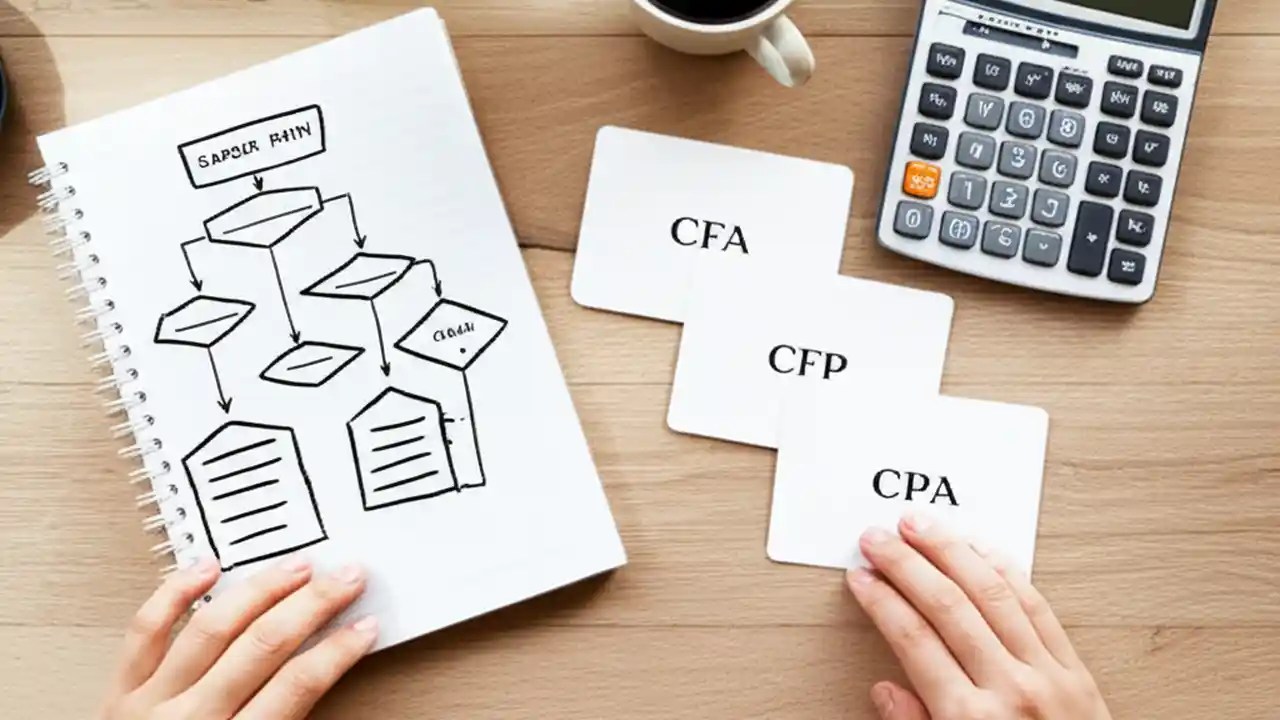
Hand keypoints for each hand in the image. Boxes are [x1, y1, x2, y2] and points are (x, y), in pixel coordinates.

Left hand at [101, 555, 375, 718]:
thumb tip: (322, 676)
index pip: (297, 686)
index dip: (337, 651)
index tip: (364, 627)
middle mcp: (192, 719)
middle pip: (263, 645)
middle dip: (313, 604)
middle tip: (345, 578)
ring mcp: (152, 700)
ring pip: (214, 627)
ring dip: (262, 590)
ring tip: (297, 566)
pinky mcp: (120, 689)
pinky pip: (146, 629)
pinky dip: (175, 593)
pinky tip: (208, 568)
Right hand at [846, 514, 1110, 719]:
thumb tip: (886, 690)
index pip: (912, 638)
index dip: (881, 600)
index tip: (861, 577)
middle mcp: (1009, 690)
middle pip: (946, 604)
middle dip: (906, 563)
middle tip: (878, 537)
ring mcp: (1048, 676)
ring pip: (993, 592)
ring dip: (952, 551)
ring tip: (923, 526)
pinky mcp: (1077, 672)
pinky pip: (1039, 607)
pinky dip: (1008, 572)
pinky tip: (984, 551)